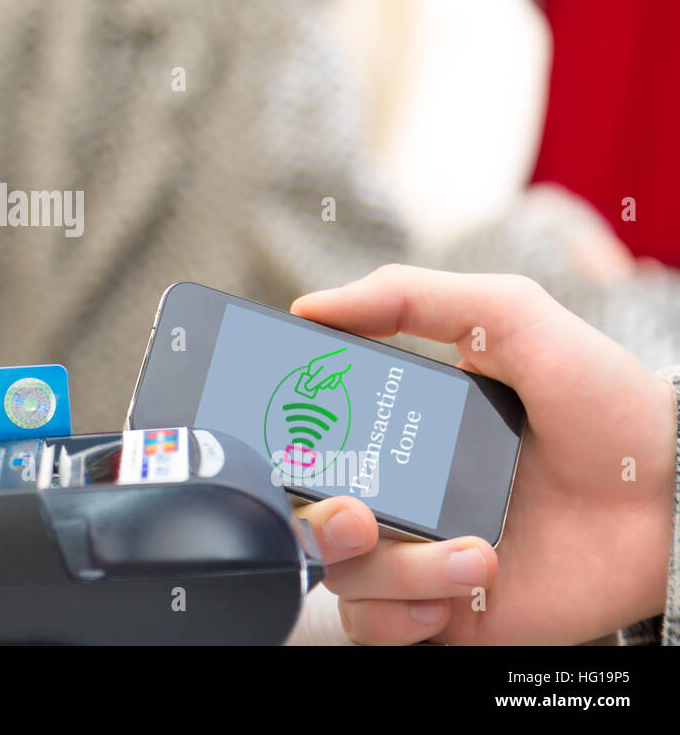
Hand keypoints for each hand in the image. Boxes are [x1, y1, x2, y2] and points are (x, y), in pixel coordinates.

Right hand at [290, 264, 676, 643]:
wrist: (676, 497)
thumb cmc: (604, 402)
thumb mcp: (506, 316)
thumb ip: (408, 296)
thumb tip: (310, 305)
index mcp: (401, 426)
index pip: (313, 436)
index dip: (284, 441)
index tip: (282, 440)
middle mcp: (403, 489)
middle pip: (308, 514)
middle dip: (317, 521)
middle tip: (357, 514)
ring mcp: (421, 553)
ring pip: (341, 575)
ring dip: (390, 571)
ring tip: (470, 556)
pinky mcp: (447, 611)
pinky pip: (375, 626)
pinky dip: (397, 617)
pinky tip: (456, 593)